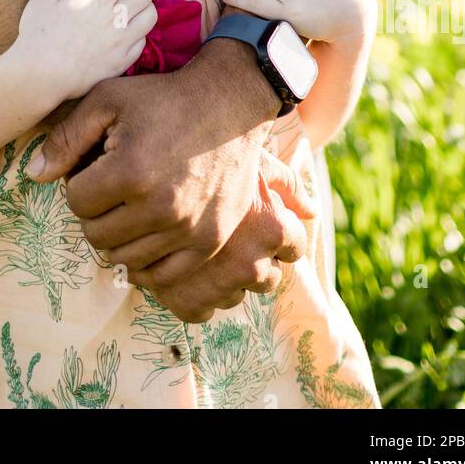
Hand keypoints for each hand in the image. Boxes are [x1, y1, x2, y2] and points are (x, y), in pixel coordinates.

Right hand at [13, 0, 156, 101]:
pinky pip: (143, 41)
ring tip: (131, 4)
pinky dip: (139, 30)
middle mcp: (117, 17)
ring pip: (151, 16)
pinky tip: (125, 29)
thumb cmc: (39, 30)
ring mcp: (122, 42)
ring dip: (145, 5)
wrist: (39, 75)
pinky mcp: (122, 62)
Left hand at [25, 37, 317, 317]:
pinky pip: (161, 277)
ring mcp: (189, 230)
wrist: (230, 104)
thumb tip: (34, 176)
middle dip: (97, 210)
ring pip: (125, 259)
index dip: (81, 181)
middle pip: (96, 236)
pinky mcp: (210, 243)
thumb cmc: (163, 99)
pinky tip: (148, 234)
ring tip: (133, 204)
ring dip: (120, 235)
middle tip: (115, 185)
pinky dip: (147, 261)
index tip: (99, 164)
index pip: (76, 202)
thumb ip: (66, 138)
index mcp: (132, 172)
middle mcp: (162, 209)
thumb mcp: (108, 100)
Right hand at [122, 166, 315, 321]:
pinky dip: (194, 294)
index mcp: (272, 226)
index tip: (261, 225)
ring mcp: (218, 283)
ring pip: (235, 294)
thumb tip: (310, 211)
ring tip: (204, 251)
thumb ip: (285, 183)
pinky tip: (183, 267)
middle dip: (253, 259)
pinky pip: (202, 310)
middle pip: (268, 277)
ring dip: (224, 278)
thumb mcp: (250, 159)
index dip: (280, 233)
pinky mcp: (186, 301)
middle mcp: (251, 260)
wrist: (154, 153)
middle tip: (230, 238)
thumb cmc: (208, 155)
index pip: (294, 245)